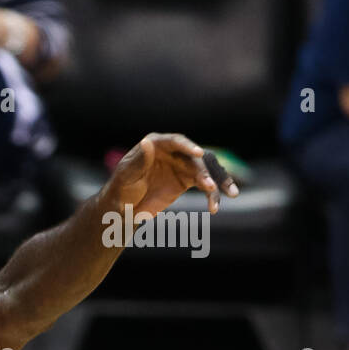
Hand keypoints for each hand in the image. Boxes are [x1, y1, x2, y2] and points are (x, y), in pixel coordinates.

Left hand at [105, 133, 239, 218]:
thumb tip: (147, 142)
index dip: (188, 146)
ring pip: (206, 171)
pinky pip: (206, 185)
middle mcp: (174, 151)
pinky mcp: (188, 180)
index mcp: (157, 143)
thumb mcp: (126, 175)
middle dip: (206, 170)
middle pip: (196, 157)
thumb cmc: (121, 187)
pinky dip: (212, 195)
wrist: (124, 207)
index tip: (198, 153)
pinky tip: (214, 207)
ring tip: (227, 195)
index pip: (175, 142)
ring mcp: (183, 165)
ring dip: (217, 182)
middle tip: (209, 184)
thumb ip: (138, 160)